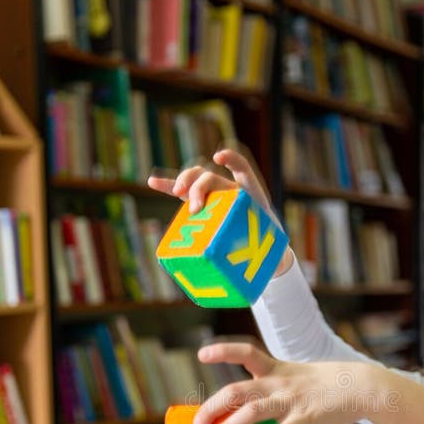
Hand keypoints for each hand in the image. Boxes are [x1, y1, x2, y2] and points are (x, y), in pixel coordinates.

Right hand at [147, 148, 293, 276]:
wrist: (263, 247)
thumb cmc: (268, 247)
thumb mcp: (271, 248)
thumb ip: (267, 251)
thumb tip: (271, 265)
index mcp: (250, 195)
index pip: (241, 169)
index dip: (231, 160)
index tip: (218, 157)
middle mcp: (230, 192)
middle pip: (210, 178)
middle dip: (199, 188)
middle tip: (195, 209)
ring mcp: (216, 196)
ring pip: (195, 181)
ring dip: (183, 184)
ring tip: (177, 193)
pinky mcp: (204, 205)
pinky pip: (184, 194)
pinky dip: (169, 186)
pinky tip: (152, 182)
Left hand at [193, 341, 377, 423]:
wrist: (359, 387)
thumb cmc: (324, 386)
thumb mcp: (295, 378)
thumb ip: (273, 390)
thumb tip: (249, 412)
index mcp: (275, 369)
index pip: (245, 352)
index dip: (222, 351)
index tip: (201, 354)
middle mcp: (278, 383)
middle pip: (237, 390)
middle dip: (213, 407)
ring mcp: (290, 401)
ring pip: (252, 412)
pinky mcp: (305, 419)